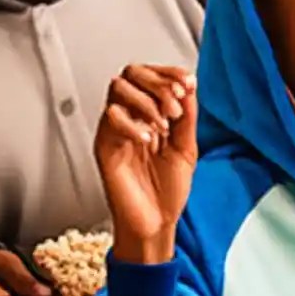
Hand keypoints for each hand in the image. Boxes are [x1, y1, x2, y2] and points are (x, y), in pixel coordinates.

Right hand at [94, 65, 197, 263]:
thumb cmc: (167, 191)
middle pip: (132, 72)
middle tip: (175, 106)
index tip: (188, 84)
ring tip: (163, 127)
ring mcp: (116, 129)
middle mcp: (132, 116)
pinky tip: (147, 140)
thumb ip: (188, 116)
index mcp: (151, 113)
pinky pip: (111, 117)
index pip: (152, 75)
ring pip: (118, 87)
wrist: (155, 223)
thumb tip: (189, 85)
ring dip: (147, 102)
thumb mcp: (187, 148)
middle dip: (159, 83)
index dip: (170, 72)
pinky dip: (132, 124)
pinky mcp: (105, 145)